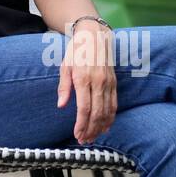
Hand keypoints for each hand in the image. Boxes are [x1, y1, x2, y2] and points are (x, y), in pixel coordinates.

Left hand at [57, 22, 116, 143]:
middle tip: (84, 141)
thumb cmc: (77, 51)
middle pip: (96, 113)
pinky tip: (105, 127)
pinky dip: (111, 118)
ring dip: (100, 127)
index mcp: (83, 78)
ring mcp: (108, 83)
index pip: (84, 108)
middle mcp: (98, 82)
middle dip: (90, 130)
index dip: (81, 124)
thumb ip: (64, 87)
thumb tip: (61, 106)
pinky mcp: (114, 83)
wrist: (95, 36)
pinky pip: (114, 104)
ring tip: (93, 138)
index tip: (77, 135)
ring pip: (107, 111)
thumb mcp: (65, 66)